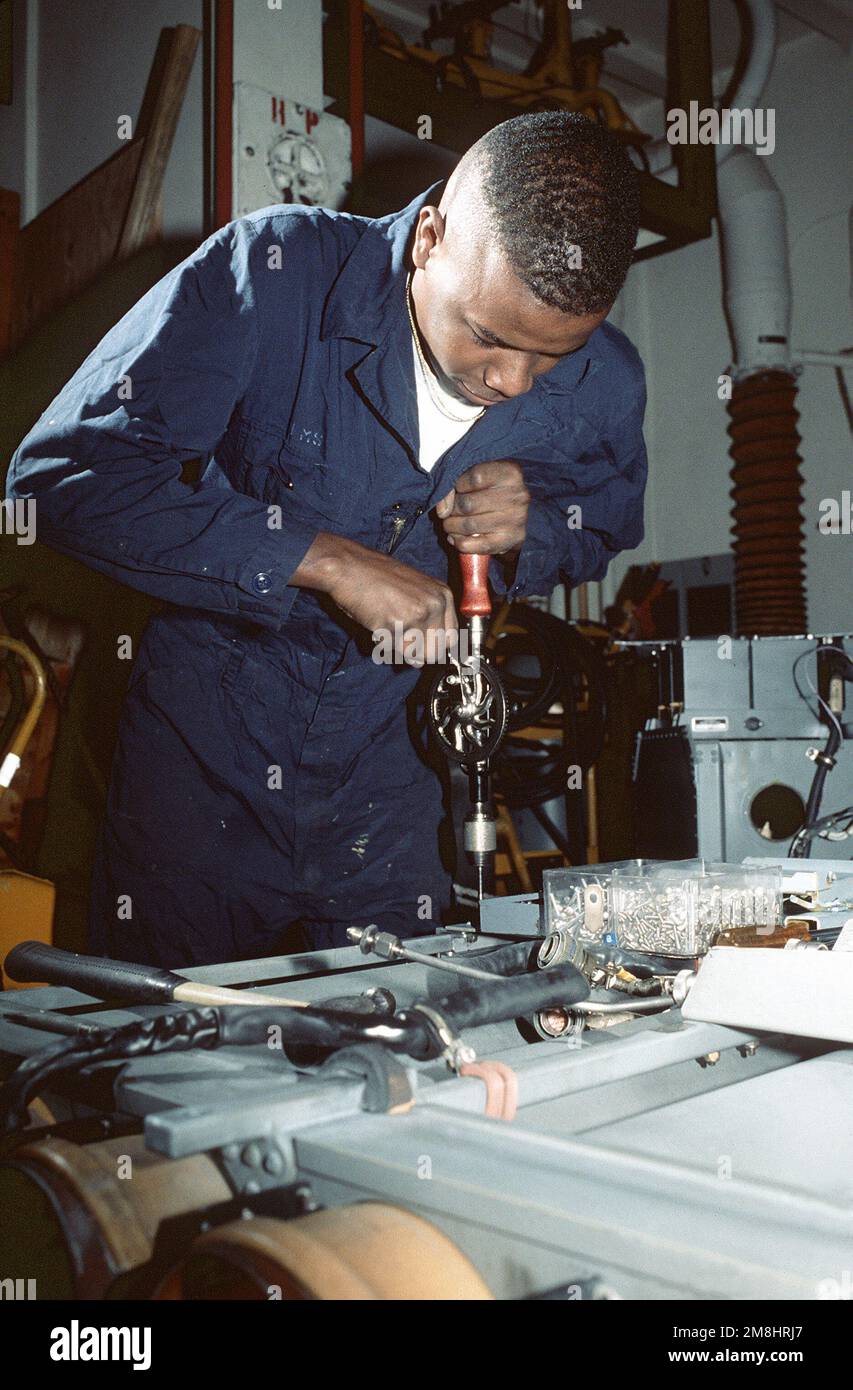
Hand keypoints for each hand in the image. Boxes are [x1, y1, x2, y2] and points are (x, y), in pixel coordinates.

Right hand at [291, 533, 457, 666]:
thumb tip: (423, 658)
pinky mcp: (398, 624)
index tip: (421, 647)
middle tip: (399, 637)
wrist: (348, 567)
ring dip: (399, 649)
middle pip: (436, 652)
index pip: (452, 638)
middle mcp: (435, 604)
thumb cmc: (374, 576)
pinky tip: (376, 621)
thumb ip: (426, 621)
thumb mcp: (412, 592)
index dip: (434, 647)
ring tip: (386, 624)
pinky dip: (383, 643)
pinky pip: (394, 650)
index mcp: (442, 594)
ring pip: (416, 656)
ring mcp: (417, 614)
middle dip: (417, 653)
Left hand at [436, 460, 528, 555]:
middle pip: (468, 504)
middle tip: (451, 511)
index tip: (458, 489)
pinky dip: (458, 542)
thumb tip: (443, 510)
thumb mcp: (478, 479)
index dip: (458, 485)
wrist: (514, 517)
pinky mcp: (509, 541)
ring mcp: (515, 520)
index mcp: (510, 473)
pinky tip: (456, 537)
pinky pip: (473, 545)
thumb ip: (455, 485)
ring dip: (452, 526)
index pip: (475, 477)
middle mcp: (517, 496)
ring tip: (451, 524)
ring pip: (468, 525)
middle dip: (452, 509)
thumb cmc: (491, 492)